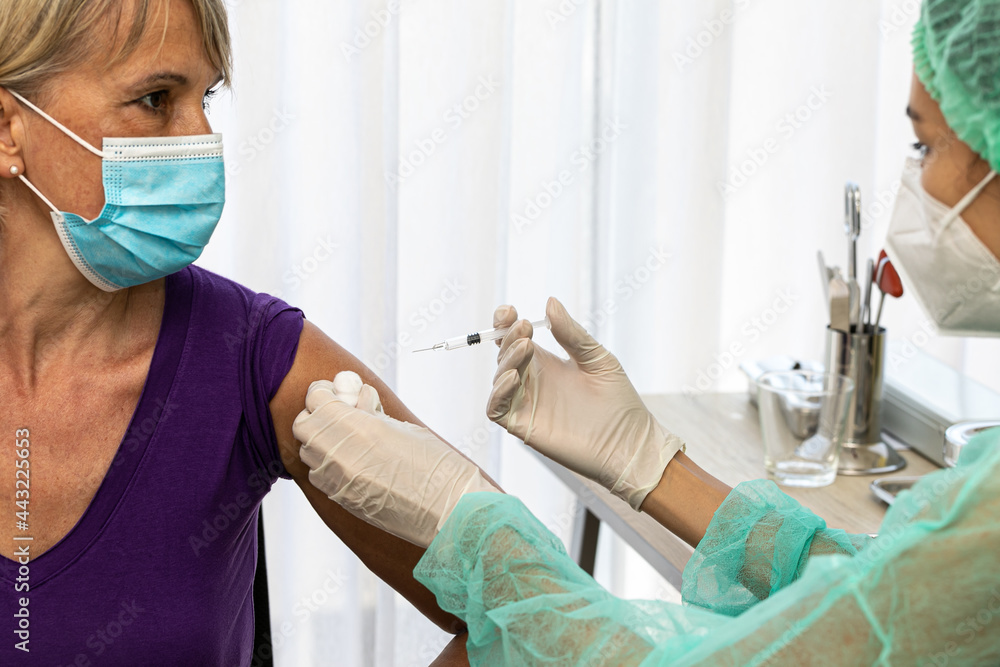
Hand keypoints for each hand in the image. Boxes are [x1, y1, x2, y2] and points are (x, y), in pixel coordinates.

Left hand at [293, 372, 498, 547]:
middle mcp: (337, 454)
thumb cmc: (436, 466)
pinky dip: (329, 463)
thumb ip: (372, 412)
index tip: (338, 391)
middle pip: (303, 425)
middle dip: (318, 415)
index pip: (315, 398)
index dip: (325, 391)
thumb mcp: (403, 428)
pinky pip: (321, 475)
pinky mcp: (341, 500)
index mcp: (355, 427)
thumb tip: (356, 398)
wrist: (449, 512)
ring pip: (308, 452)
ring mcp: (336, 481)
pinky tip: (356, 461)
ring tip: (351, 438)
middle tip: (343, 413)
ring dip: (322, 441)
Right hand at [488, 297, 684, 509]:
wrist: (629, 442)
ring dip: (506, 359)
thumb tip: (550, 302)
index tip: (510, 310)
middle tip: (526, 329)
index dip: (506, 322)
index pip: (515, 338)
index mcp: (546, 363)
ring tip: (526, 347)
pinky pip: (496, 408)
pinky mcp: (523, 426)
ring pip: (499, 377)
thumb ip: (571, 333)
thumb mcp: (596, 358)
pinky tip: (514, 377)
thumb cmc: (618, 401)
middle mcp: (532, 382)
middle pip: (505, 354)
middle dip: (509, 337)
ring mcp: (526, 404)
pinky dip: (498, 391)